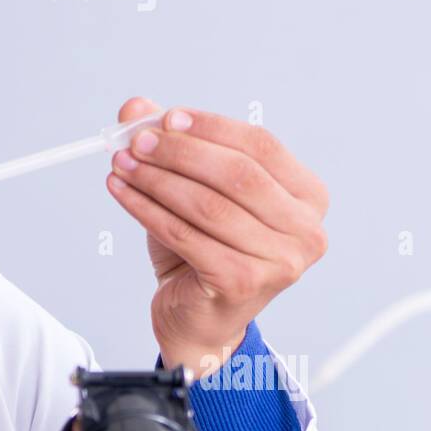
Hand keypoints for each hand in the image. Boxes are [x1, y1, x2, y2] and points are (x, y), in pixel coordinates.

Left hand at [106, 97, 329, 374]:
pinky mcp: (242, 282)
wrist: (198, 322)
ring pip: (208, 205)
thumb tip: (135, 108)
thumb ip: (175, 148)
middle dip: (180, 152)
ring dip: (157, 180)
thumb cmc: (203, 255)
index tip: (166, 117)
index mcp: (309, 197)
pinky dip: (147, 210)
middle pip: (237, 174)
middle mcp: (305, 230)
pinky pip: (186, 235)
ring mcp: (279, 261)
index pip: (261, 146)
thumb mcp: (194, 194)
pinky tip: (122, 193)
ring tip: (121, 164)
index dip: (211, 127)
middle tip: (135, 141)